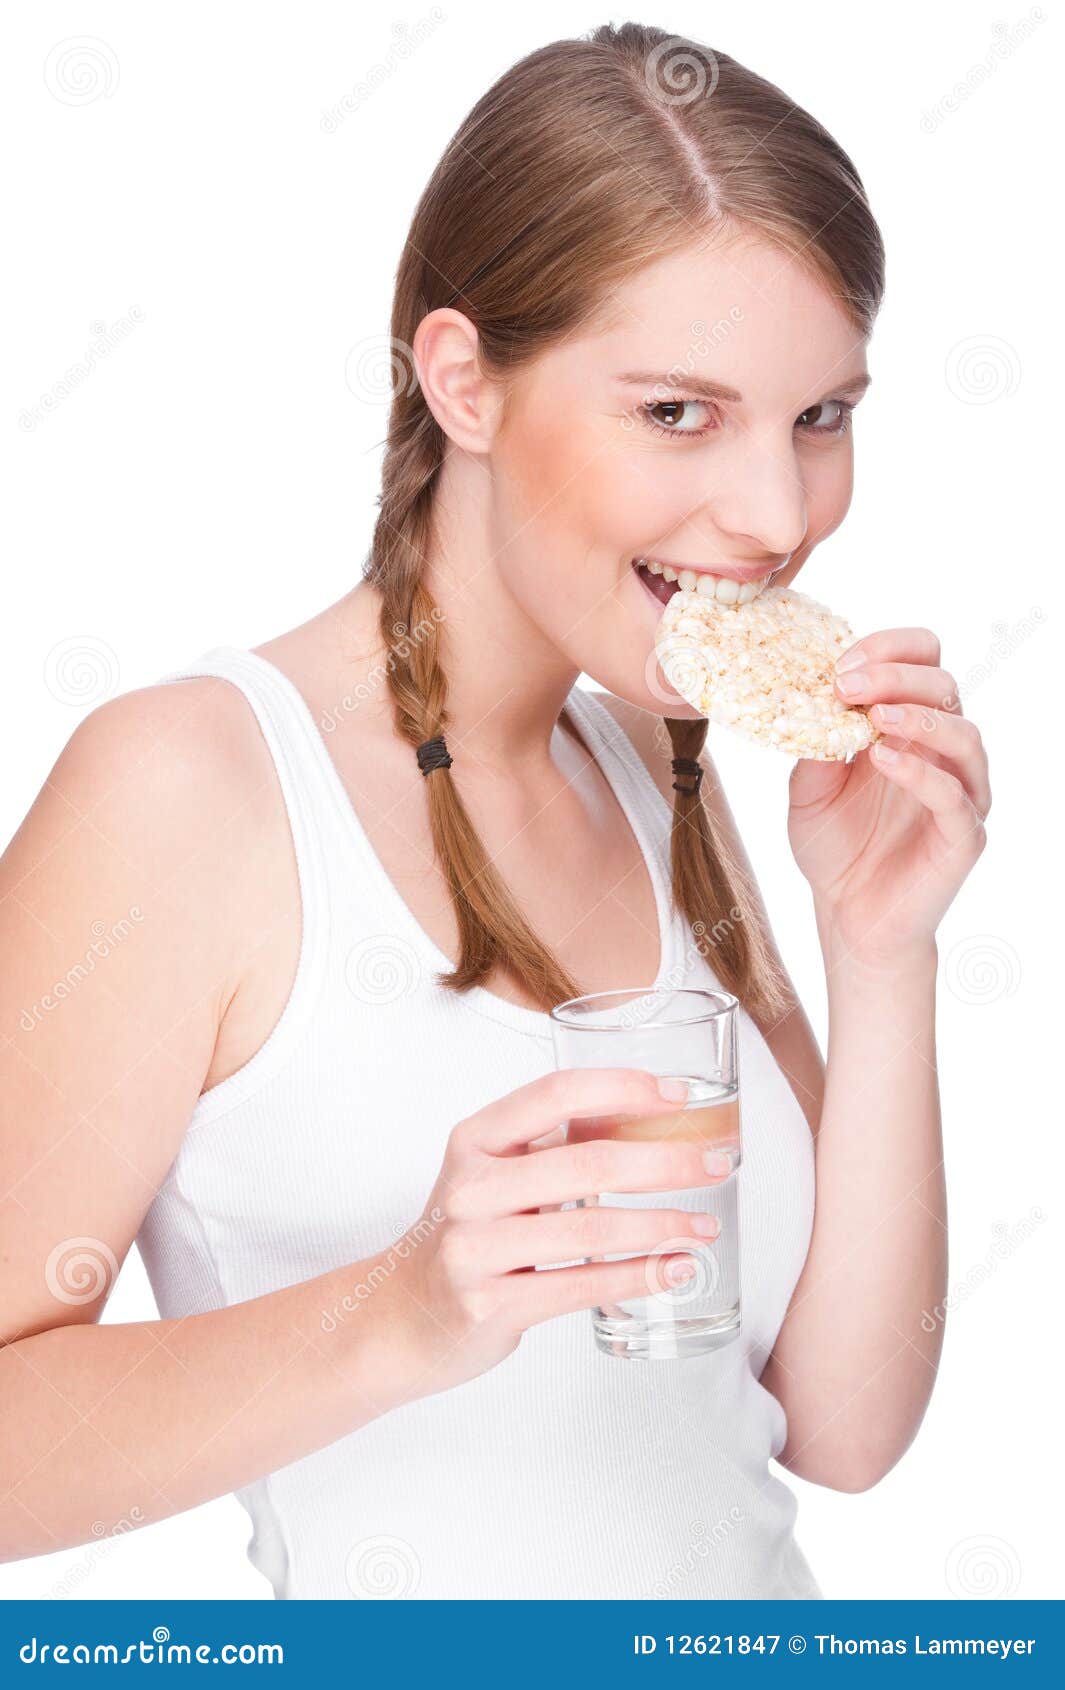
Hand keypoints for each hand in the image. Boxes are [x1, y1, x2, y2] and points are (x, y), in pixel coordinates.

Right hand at [385, 1069, 729, 1401]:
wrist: (401, 1317)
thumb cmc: (467, 1234)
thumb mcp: (491, 1175)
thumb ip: (550, 1146)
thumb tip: (649, 1116)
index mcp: (474, 1140)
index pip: (554, 1093)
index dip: (622, 1087)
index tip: (678, 1096)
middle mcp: (470, 1188)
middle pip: (587, 1162)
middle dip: (666, 1161)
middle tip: (719, 1163)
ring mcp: (475, 1248)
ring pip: (591, 1229)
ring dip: (662, 1225)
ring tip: (706, 1226)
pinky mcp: (491, 1305)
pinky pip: (581, 1285)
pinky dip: (640, 1277)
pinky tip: (677, 1270)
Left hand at [786, 627, 990, 967]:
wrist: (849, 917)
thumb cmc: (836, 847)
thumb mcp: (808, 788)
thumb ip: (815, 743)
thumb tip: (811, 698)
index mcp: (910, 727)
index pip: (923, 661)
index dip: (889, 650)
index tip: (840, 663)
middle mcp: (944, 752)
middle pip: (946, 686)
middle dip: (895, 675)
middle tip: (848, 683)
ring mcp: (961, 793)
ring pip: (965, 736)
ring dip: (919, 717)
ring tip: (873, 716)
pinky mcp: (964, 836)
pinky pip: (954, 797)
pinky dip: (921, 772)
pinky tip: (883, 760)